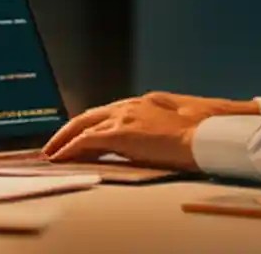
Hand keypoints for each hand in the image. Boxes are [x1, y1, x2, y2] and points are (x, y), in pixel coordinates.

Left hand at [42, 91, 258, 170]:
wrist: (208, 137)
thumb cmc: (204, 133)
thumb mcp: (182, 123)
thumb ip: (164, 124)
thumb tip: (160, 135)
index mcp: (146, 102)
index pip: (111, 112)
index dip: (93, 124)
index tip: (81, 135)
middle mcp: (131, 105)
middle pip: (91, 115)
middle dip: (71, 129)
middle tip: (56, 143)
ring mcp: (125, 117)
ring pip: (83, 125)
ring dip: (65, 140)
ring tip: (53, 153)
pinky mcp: (121, 133)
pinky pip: (85, 141)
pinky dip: (70, 149)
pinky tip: (60, 158)